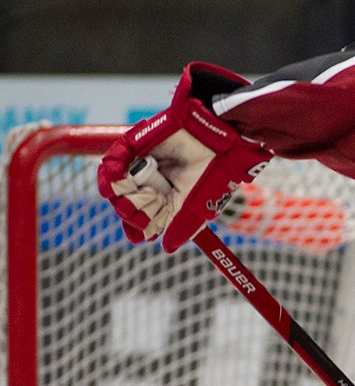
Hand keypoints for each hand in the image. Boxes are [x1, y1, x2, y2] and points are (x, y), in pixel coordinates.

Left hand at [98, 63, 270, 251]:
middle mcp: (152, 187)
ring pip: (113, 190)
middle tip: (150, 199)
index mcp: (168, 202)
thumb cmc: (213, 172)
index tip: (141, 230)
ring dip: (120, 194)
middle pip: (125, 209)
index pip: (143, 222)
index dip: (139, 227)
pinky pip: (110, 165)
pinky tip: (118, 175)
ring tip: (135, 187)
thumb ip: (180, 226)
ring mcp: (140, 168)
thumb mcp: (197, 206)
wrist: (214, 137)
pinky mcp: (131, 149)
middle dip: (132, 210)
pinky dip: (111, 173)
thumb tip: (166, 248)